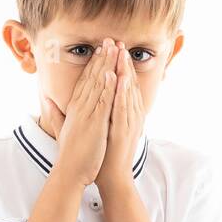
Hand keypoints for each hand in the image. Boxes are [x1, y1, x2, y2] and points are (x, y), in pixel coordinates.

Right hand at [43, 37, 116, 186]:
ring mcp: (87, 115)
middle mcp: (79, 108)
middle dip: (102, 58)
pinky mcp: (94, 124)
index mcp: (73, 108)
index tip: (101, 49)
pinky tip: (112, 73)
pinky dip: (107, 88)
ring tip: (115, 49)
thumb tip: (47, 100)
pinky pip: (102, 103)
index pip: (84, 80)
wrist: (70, 172)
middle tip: (110, 40)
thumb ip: (55, 112)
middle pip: (92, 78)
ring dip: (107, 66)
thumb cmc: (70, 154)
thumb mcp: (61, 129)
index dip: (93, 63)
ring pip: (98, 86)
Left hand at [95, 41, 144, 189]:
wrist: (113, 178)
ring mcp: (128, 123)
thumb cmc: (105, 156)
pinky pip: (123, 109)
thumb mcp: (102, 130)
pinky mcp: (124, 131)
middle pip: (126, 85)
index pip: (120, 86)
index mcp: (122, 114)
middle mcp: (128, 116)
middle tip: (119, 43)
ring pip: (127, 93)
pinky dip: (121, 93)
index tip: (111, 50)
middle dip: (122, 63)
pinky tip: (119, 79)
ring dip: (124, 72)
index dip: (116, 67)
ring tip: (121, 53)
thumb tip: (92, 102)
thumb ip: (99, 115)